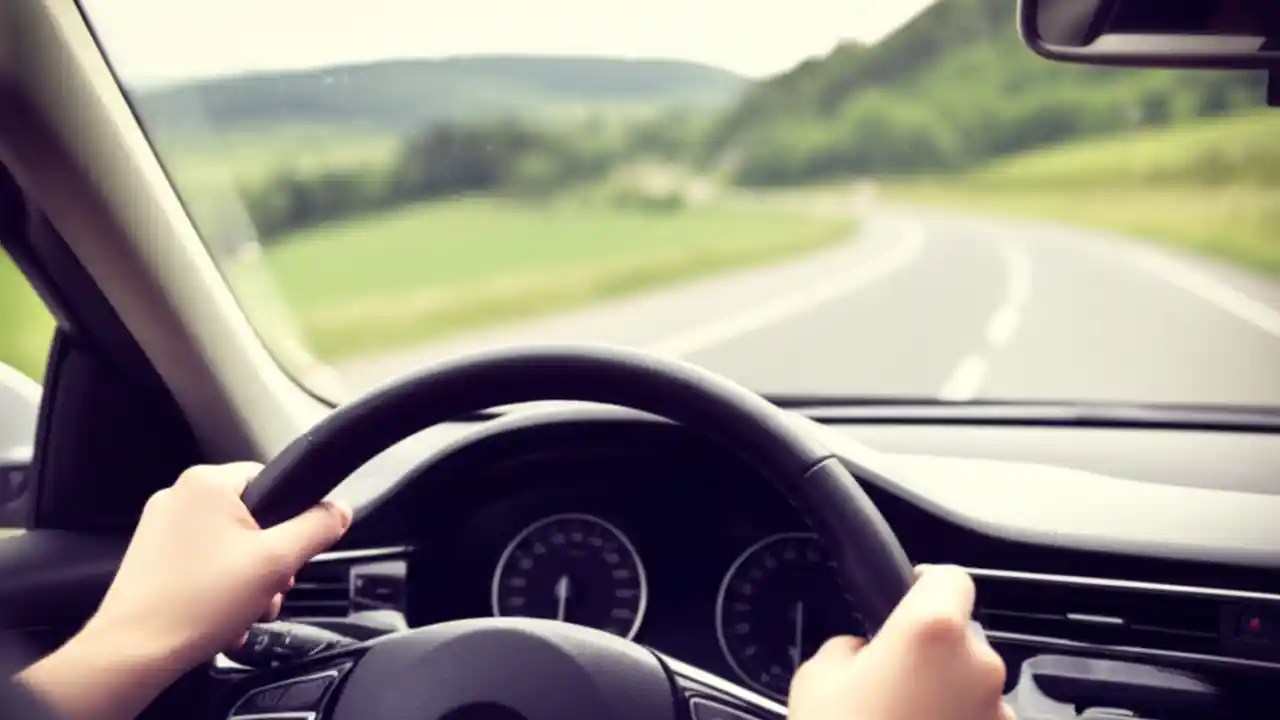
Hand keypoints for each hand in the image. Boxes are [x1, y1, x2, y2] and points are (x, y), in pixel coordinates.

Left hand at [19, 463, 351, 719]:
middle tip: (270, 588)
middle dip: (270, 559)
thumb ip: (317, 529)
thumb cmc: (199, 602)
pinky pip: (202, 562)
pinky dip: (220, 586)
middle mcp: (178, 496)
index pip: (272, 480)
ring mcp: (159, 527)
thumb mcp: (277, 562)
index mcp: (207, 482)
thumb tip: (339, 509)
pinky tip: (223, 614)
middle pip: (252, 517)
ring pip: (229, 544)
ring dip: (248, 578)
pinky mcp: (150, 557)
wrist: (134, 652)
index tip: (290, 553)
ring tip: (245, 608)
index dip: (291, 518)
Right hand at [788, 565, 1011, 719]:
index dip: (925, 582)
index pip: (950, 578)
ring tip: (902, 719)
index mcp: (931, 631)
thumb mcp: (818, 676)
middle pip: (961, 636)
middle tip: (888, 677)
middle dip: (930, 651)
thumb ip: (852, 647)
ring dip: (945, 694)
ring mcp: (996, 714)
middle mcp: (977, 666)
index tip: (906, 593)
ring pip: (972, 686)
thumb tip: (866, 651)